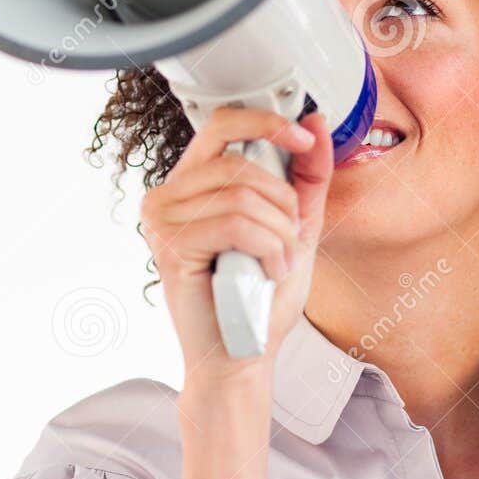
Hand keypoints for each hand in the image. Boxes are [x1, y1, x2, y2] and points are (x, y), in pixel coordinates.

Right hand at [141, 107, 333, 395]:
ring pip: (242, 195)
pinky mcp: (170, 247)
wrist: (241, 357)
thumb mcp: (295, 226)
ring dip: (280, 234)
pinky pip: (236, 226)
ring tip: (279, 264)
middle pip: (240, 162)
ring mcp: (163, 221)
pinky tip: (267, 273)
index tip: (302, 138)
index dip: (265, 122)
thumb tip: (315, 123)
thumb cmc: (260, 298)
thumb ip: (305, 176)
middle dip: (284, 202)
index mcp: (193, 184)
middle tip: (289, 239)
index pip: (222, 124)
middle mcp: (168, 196)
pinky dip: (268, 250)